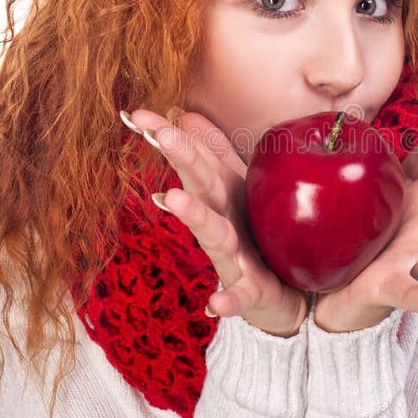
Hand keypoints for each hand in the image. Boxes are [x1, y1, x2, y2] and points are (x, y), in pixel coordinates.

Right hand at [121, 109, 307, 337]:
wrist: (283, 290)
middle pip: (202, 186)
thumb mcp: (236, 188)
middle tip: (159, 134)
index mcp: (221, 193)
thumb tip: (187, 116)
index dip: (166, 134)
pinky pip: (239, 295)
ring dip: (194, 216)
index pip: (192, 156)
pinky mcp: (250, 291)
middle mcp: (221, 221)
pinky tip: (214, 304)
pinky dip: (227, 300)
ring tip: (173, 199)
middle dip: (181, 159)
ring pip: (214, 234)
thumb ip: (214, 154)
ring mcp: (233, 257)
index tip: (134, 114)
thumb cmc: (253, 232)